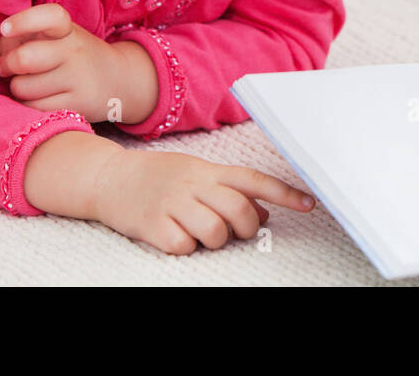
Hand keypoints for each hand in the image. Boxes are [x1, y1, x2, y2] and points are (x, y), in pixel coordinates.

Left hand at [0, 3, 157, 124]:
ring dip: (16, 89)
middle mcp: (74, 50)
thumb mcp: (58, 37)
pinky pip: (32, 108)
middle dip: (5, 65)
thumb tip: (0, 60)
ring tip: (28, 85)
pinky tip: (39, 99)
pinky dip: (27, 105)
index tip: (6, 29)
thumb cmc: (72, 56)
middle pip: (24, 58)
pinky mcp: (77, 105)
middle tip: (5, 67)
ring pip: (22, 88)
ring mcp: (78, 79)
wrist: (118, 79)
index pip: (50, 16)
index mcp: (67, 29)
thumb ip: (27, 38)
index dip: (23, 21)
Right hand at [91, 148, 316, 253]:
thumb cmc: (160, 179)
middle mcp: (194, 184)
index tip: (310, 204)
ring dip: (216, 241)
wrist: (108, 178)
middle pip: (239, 211)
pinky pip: (184, 246)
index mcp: (208, 170)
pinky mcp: (152, 225)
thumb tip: (265, 216)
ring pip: (216, 232)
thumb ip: (230, 192)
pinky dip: (185, 248)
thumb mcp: (197, 176)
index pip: (254, 181)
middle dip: (246, 228)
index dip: (284, 194)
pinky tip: (175, 237)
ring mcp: (172, 204)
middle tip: (235, 231)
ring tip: (201, 234)